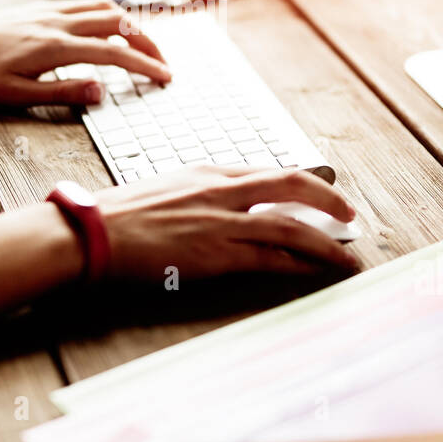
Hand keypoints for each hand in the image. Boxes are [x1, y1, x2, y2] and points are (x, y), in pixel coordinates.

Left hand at [0, 0, 170, 105]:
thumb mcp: (14, 95)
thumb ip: (61, 92)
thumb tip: (101, 91)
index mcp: (53, 48)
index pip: (113, 55)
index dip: (145, 67)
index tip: (166, 79)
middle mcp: (57, 24)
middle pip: (119, 23)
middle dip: (148, 43)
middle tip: (164, 65)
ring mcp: (51, 13)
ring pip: (106, 8)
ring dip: (133, 25)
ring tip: (145, 48)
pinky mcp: (42, 10)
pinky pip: (87, 5)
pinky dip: (111, 15)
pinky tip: (113, 29)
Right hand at [95, 166, 360, 280]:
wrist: (92, 232)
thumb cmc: (117, 215)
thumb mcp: (163, 189)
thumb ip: (195, 194)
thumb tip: (214, 208)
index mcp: (207, 172)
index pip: (267, 172)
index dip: (302, 183)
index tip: (321, 193)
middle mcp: (221, 190)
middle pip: (292, 185)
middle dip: (329, 199)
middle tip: (350, 214)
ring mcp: (221, 220)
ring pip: (291, 225)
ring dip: (325, 241)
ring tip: (346, 255)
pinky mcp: (216, 252)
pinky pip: (270, 257)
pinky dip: (298, 263)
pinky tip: (314, 269)